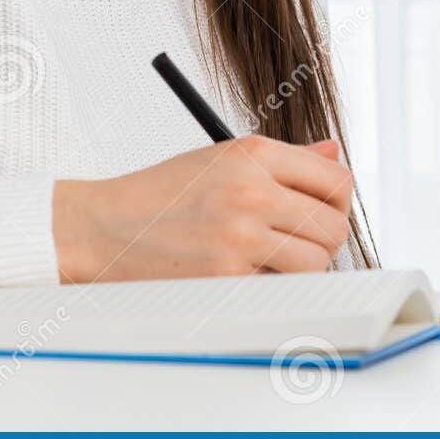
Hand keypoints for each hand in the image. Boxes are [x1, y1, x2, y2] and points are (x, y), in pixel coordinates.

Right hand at [51, 135, 352, 283]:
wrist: (102, 227)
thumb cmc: (158, 195)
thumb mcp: (220, 158)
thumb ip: (283, 159)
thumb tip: (331, 150)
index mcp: (252, 154)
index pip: (336, 178)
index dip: (337, 201)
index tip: (324, 211)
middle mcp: (250, 190)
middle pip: (333, 225)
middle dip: (322, 239)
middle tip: (297, 242)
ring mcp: (240, 235)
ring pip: (316, 263)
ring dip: (301, 268)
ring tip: (269, 259)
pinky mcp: (227, 276)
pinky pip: (280, 288)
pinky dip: (269, 287)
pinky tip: (241, 272)